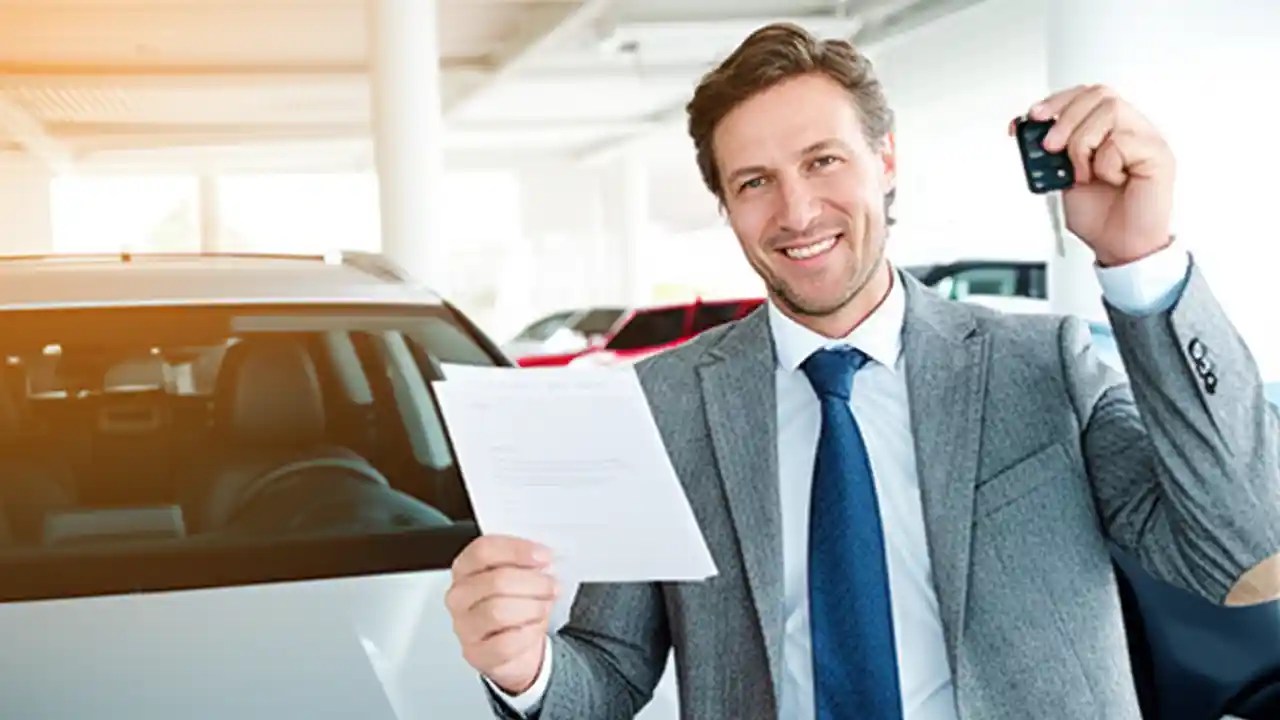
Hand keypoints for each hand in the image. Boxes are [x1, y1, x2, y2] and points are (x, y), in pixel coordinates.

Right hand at [446, 535, 559, 694]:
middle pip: (495, 581)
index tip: (544, 556)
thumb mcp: (518, 575)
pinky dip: (528, 634)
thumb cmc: (516, 604)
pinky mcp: (475, 653)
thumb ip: (526, 561)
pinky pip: (505, 643)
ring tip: (544, 607)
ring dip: (532, 608)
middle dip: (533, 583)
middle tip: (552, 586)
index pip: (483, 551)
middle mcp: (459, 596)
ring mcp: (464, 626)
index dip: (516, 551)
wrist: (517, 645)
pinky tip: (535, 628)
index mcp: (465, 568)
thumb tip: (544, 557)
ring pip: (498, 612)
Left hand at [1013, 84, 1175, 266]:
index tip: (1033, 116)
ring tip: (1085, 173)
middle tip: (1052, 148)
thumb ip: (1051, 151)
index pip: (1086, 94)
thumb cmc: (1099, 214)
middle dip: (1065, 119)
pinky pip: (1123, 141)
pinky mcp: (1159, 153)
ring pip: (1109, 110)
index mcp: (1108, 130)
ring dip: (1084, 144)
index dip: (1058, 100)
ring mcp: (1146, 138)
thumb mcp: (1062, 176)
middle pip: (1098, 94)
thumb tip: (1025, 127)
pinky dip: (1106, 164)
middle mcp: (1130, 128)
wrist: (1119, 246)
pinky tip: (1114, 181)